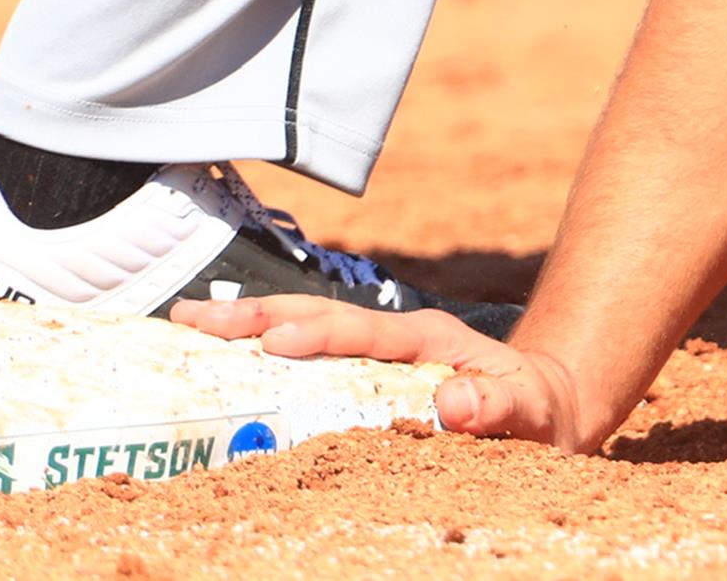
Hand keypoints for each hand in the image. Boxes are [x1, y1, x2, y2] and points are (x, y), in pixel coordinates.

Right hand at [171, 295, 600, 453]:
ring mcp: (371, 356)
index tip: (274, 341)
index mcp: (428, 339)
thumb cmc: (535, 409)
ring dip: (244, 329)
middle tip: (191, 319)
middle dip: (255, 316)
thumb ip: (499, 405)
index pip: (366, 332)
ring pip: (300, 334)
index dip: (320, 334)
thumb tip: (458, 402)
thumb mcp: (531, 410)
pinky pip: (303, 367)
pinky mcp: (359, 379)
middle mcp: (391, 339)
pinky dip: (256, 362)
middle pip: (316, 318)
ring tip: (183, 326)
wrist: (543, 409)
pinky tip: (211, 368)